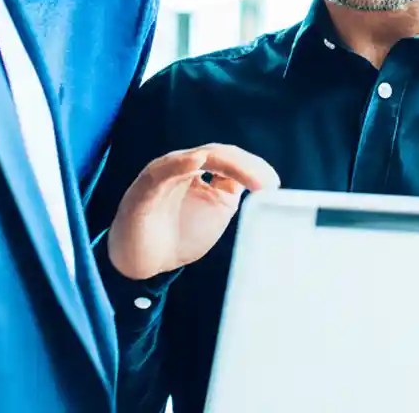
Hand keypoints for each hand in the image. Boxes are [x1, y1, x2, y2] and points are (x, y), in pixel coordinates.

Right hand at [107, 143, 279, 279]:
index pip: (230, 158)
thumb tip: (258, 180)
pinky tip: (199, 161)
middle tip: (268, 184)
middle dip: (247, 167)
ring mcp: (162, 175)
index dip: (254, 168)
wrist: (144, 264)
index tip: (274, 185)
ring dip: (228, 165)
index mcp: (197, 169)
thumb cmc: (177, 234)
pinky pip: (163, 172)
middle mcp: (180, 166)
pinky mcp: (145, 190)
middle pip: (218, 154)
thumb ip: (232, 191)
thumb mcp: (216, 210)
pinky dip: (181, 164)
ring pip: (197, 158)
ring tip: (251, 178)